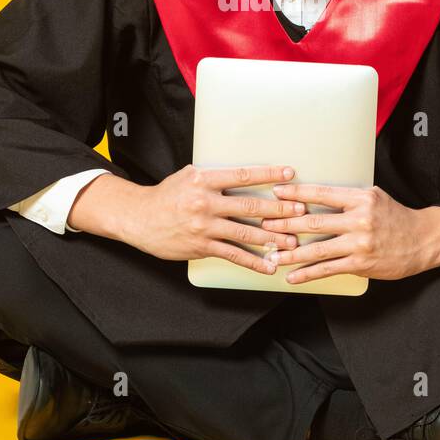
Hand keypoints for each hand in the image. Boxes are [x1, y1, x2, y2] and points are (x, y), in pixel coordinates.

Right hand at [68, 166, 305, 274]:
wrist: (139, 217)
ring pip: (245, 233)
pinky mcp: (202, 246)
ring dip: (272, 238)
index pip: (243, 175)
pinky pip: (232, 255)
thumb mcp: (189, 176)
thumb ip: (215, 176)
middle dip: (278, 209)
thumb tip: (244, 174)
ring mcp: (204, 226)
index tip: (290, 175)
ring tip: (293, 241)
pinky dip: (253, 262)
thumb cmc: (167, 195)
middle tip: (301, 210)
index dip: (268, 175)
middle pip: (249, 206)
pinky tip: (268, 266)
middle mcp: (205, 202)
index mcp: (204, 179)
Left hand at [259, 185, 439, 284]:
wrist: (423, 240)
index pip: (321, 193)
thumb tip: (312, 198)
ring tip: (272, 256)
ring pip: (317, 249)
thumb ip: (347, 198)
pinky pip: (329, 269)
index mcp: (360, 198)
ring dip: (291, 254)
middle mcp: (359, 219)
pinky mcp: (361, 263)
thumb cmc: (395, 217)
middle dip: (285, 224)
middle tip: (264, 225)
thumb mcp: (373, 198)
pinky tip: (293, 277)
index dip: (296, 193)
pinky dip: (308, 274)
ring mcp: (360, 243)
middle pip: (314, 222)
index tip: (276, 191)